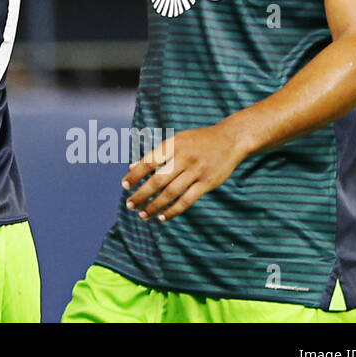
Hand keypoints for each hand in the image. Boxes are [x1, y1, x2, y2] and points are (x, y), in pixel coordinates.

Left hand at [121, 122, 248, 221]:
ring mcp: (196, 171)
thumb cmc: (199, 140)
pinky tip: (161, 217)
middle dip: (141, 194)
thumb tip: (133, 166)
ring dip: (154, 205)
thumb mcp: (177, 140)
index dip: (135, 175)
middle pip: (158, 180)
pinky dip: (173, 210)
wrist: (231, 139)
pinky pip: (187, 200)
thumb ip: (156, 153)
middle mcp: (184, 158)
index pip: (149, 162)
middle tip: (129, 205)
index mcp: (173, 145)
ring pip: (171, 192)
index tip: (124, 185)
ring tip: (142, 214)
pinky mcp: (208, 183)